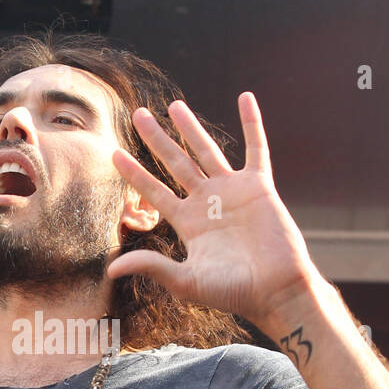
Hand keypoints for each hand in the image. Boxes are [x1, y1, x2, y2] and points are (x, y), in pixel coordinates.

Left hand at [108, 93, 322, 325]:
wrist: (276, 290)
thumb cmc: (233, 292)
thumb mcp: (186, 281)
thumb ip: (152, 266)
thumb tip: (111, 269)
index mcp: (188, 223)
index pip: (154, 191)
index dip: (134, 173)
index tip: (113, 154)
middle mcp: (207, 202)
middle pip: (175, 163)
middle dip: (156, 139)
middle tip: (138, 114)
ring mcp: (233, 191)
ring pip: (207, 151)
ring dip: (191, 127)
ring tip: (174, 105)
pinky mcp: (259, 186)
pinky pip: (256, 148)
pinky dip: (252, 123)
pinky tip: (245, 97)